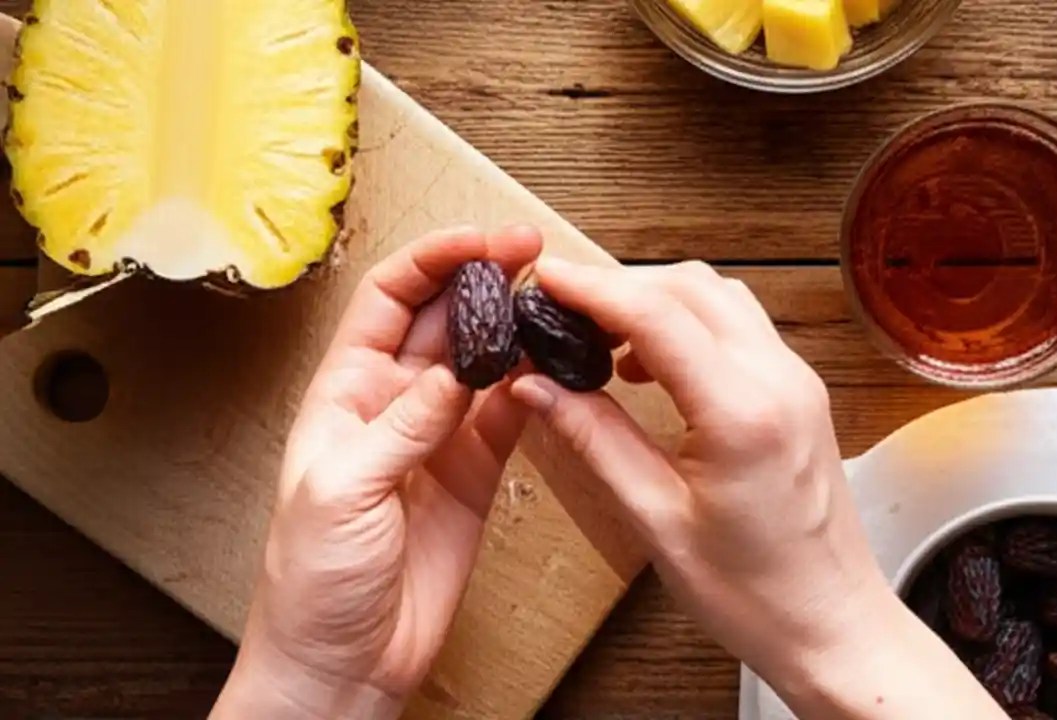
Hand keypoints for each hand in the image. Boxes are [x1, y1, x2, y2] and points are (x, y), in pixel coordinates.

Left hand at [212, 226, 541, 719]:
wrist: (344, 662)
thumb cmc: (310, 584)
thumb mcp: (341, 492)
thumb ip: (403, 427)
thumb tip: (455, 373)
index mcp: (344, 393)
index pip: (388, 299)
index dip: (433, 260)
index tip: (479, 241)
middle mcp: (393, 404)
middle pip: (443, 317)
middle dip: (485, 276)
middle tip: (531, 252)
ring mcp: (439, 437)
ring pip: (484, 359)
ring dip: (516, 325)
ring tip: (553, 299)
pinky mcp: (475, 473)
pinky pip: (510, 414)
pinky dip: (535, 386)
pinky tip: (554, 365)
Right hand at [510, 259, 1005, 719]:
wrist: (834, 625)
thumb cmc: (756, 594)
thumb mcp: (657, 520)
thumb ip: (596, 440)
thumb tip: (537, 386)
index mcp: (743, 413)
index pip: (655, 314)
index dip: (591, 287)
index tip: (543, 277)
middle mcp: (780, 381)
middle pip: (689, 287)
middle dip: (619, 285)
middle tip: (561, 306)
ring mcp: (798, 382)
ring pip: (719, 298)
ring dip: (657, 299)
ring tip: (599, 335)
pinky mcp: (800, 393)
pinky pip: (740, 329)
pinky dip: (689, 324)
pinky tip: (650, 363)